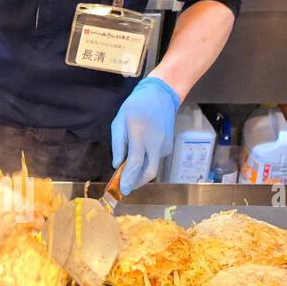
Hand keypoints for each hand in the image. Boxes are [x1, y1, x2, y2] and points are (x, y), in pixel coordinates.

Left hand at [110, 76, 180, 195]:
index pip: (136, 162)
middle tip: (127, 186)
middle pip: (149, 172)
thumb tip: (117, 165)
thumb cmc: (136, 106)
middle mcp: (155, 142)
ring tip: (131, 167)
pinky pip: (156, 159)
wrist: (161, 95)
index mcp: (140, 134)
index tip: (123, 190)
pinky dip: (147, 162)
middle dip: (137, 183)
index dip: (129, 178)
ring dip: (141, 172)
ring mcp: (164, 145)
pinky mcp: (169, 146)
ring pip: (152, 166)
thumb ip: (118, 145)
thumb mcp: (120, 121)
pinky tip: (142, 153)